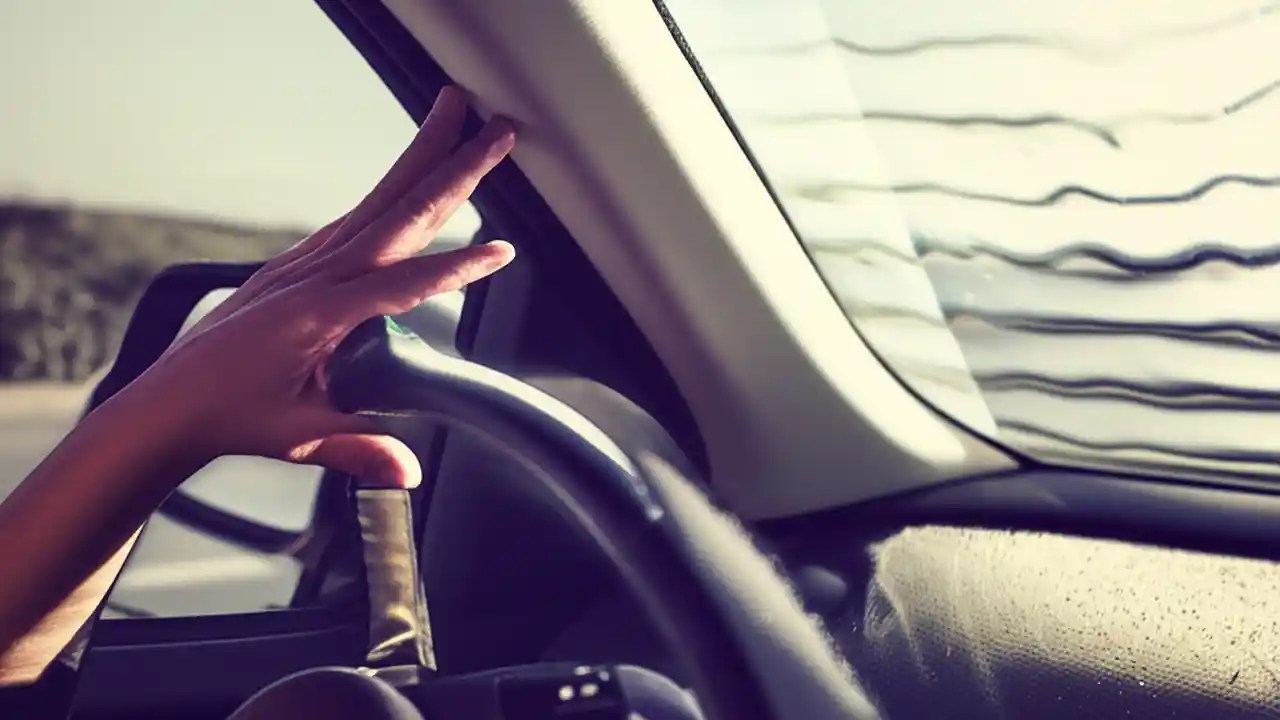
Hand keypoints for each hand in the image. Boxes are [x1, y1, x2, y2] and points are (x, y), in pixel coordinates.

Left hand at [137, 86, 514, 487]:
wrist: (168, 401)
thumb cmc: (228, 416)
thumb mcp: (296, 436)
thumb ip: (358, 448)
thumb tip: (409, 471)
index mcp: (316, 313)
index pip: (402, 284)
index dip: (455, 270)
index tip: (501, 251)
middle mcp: (314, 274)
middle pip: (398, 210)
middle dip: (454, 168)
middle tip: (497, 131)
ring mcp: (306, 262)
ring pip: (380, 199)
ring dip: (424, 157)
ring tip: (459, 118)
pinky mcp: (301, 264)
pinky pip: (358, 216)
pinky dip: (394, 188)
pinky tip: (412, 179)